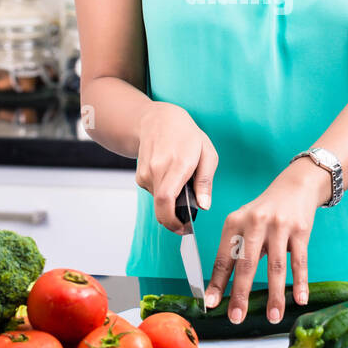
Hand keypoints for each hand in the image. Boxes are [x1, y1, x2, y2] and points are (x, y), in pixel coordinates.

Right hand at [135, 102, 217, 232]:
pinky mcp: (139, 176)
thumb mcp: (207, 153)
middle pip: (159, 208)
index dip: (172, 220)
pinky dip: (163, 193)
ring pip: (157, 202)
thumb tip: (204, 205)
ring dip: (170, 202)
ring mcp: (146, 173)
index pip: (166, 199)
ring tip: (181, 185)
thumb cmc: (186, 135)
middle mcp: (157, 169)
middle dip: (172, 221)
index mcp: (177, 164)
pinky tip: (170, 179)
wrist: (158, 120)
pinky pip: (153, 193)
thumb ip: (205, 181)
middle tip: (184, 225)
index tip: (184, 228)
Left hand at [205, 157, 329, 323]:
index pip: (223, 258)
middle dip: (240, 293)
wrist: (295, 186)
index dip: (216, 282)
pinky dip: (300, 282)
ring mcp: (278, 226)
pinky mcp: (300, 230)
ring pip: (275, 266)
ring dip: (275, 295)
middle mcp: (254, 222)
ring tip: (273, 317)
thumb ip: (235, 250)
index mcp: (234, 222)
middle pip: (246, 263)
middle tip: (236, 317)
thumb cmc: (264, 212)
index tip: (211, 304)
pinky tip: (300, 299)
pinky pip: (299, 261)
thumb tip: (221, 288)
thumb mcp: (244, 223)